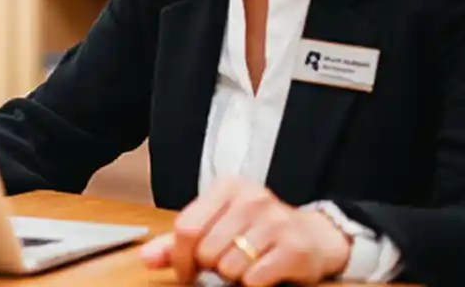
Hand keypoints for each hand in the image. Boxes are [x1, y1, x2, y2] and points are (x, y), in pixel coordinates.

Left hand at [140, 177, 350, 285]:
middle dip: (210, 267)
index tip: (187, 270)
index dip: (180, 257)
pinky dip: (253, 283)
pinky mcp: (294, 248)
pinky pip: (254, 279)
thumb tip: (147, 258)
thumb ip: (179, 242)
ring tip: (246, 266)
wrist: (316, 237)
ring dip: (233, 276)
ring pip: (228, 266)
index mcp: (228, 188)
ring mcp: (275, 221)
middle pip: (206, 249)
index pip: (186, 226)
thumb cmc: (259, 232)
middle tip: (224, 267)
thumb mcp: (219, 226)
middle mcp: (252, 198)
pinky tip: (263, 273)